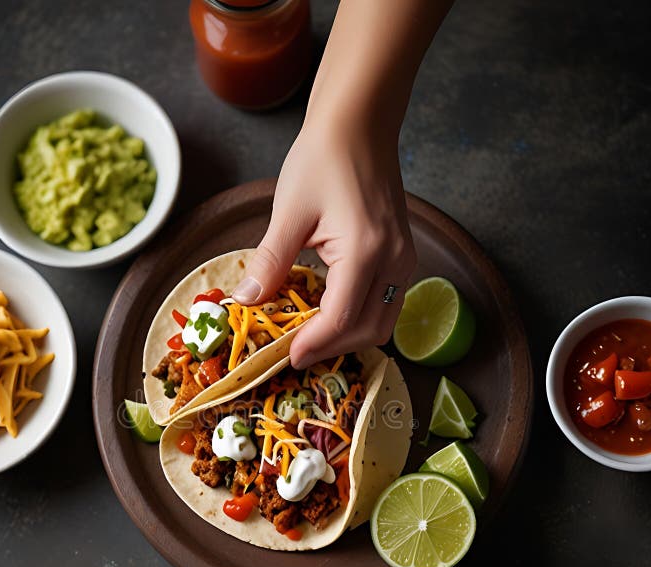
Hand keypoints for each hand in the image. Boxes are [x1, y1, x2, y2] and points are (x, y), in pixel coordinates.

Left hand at [232, 118, 415, 368]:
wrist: (360, 124)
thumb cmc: (323, 158)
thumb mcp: (289, 212)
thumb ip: (270, 262)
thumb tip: (245, 300)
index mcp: (366, 251)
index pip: (341, 319)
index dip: (313, 344)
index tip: (286, 357)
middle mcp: (395, 261)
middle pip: (369, 330)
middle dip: (331, 348)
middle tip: (294, 352)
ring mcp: (404, 259)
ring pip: (382, 322)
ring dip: (347, 336)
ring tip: (310, 337)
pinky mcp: (402, 256)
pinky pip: (385, 303)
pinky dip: (359, 318)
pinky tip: (329, 313)